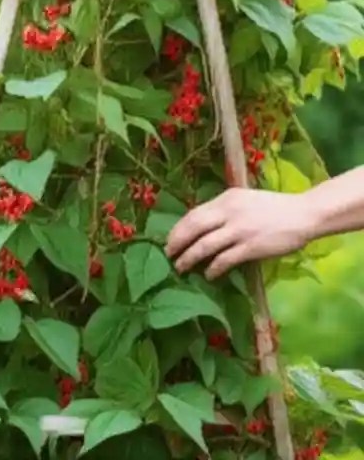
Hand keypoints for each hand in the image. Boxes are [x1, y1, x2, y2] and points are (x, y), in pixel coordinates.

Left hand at [164, 188, 322, 279]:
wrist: (305, 214)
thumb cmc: (274, 208)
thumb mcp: (244, 200)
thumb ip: (223, 210)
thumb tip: (200, 227)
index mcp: (226, 199)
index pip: (193, 214)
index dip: (177, 229)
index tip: (169, 241)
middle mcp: (229, 212)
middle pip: (193, 229)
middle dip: (176, 244)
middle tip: (168, 256)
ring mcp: (240, 230)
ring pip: (204, 246)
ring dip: (189, 259)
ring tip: (181, 268)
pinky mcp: (252, 246)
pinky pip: (225, 260)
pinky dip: (213, 269)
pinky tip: (209, 275)